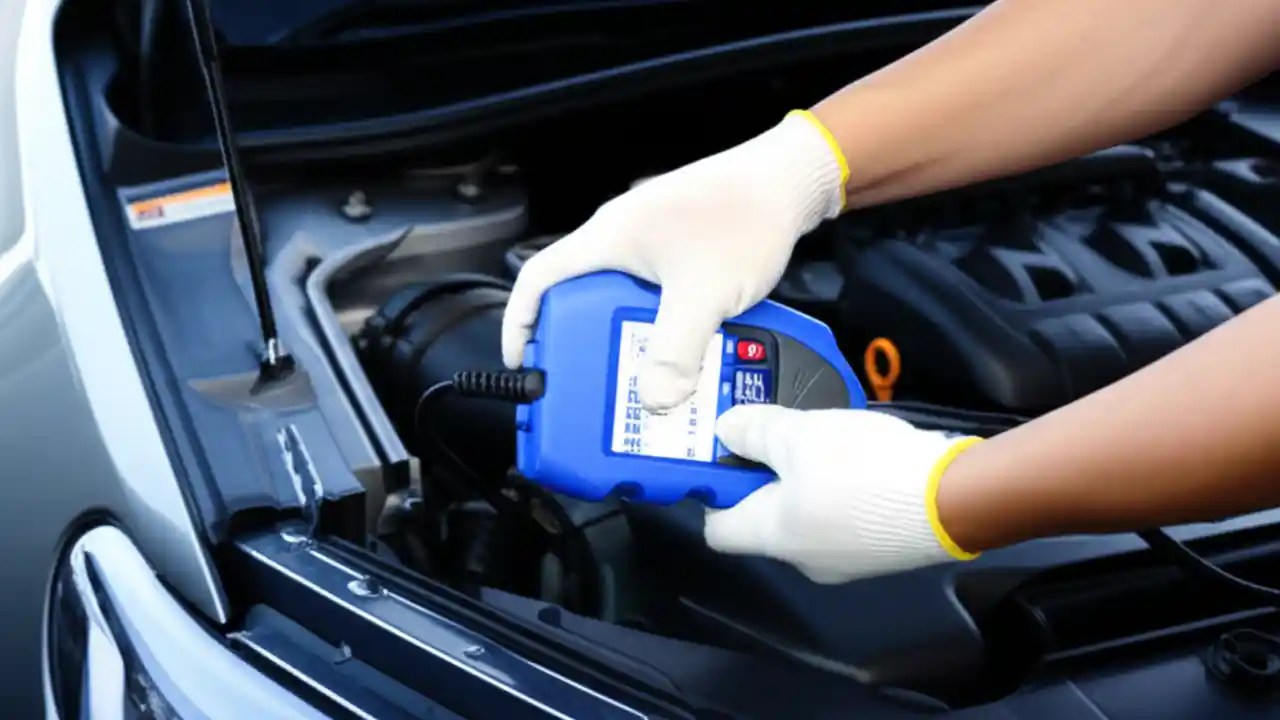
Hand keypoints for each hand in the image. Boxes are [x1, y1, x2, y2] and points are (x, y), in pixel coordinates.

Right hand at [501, 111, 847, 410]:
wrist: (792, 180)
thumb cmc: (745, 215)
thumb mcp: (706, 294)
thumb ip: (677, 350)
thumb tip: (654, 402)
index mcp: (608, 239)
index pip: (538, 279)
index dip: (520, 322)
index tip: (522, 362)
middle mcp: (620, 237)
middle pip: (578, 298)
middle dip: (582, 344)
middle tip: (592, 382)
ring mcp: (650, 242)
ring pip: (619, 302)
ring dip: (628, 339)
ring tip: (642, 376)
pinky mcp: (678, 248)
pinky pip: (652, 296)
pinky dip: (659, 326)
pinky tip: (682, 351)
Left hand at [705, 404, 980, 583]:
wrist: (955, 497)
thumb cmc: (864, 470)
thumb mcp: (800, 435)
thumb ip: (756, 431)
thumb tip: (725, 431)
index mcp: (774, 538)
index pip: (717, 529)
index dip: (711, 491)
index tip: (719, 454)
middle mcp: (805, 559)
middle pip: (761, 519)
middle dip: (761, 474)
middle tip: (768, 430)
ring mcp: (847, 558)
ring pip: (806, 514)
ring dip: (804, 476)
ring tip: (816, 435)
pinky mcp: (881, 548)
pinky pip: (842, 515)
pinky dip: (839, 486)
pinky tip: (856, 455)